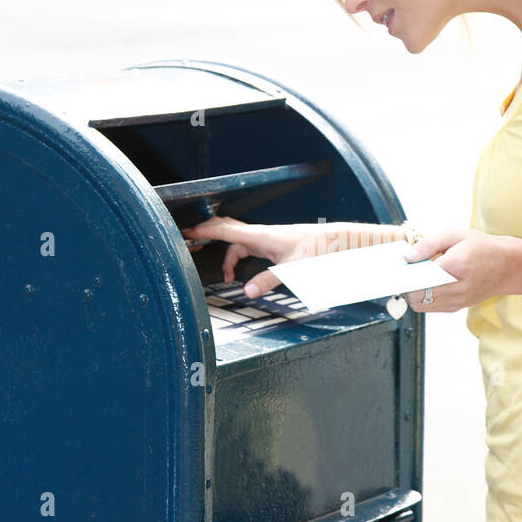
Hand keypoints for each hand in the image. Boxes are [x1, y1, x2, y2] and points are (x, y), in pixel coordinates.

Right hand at [180, 215, 332, 296]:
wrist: (335, 242)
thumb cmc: (317, 249)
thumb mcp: (293, 267)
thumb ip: (269, 280)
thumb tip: (248, 291)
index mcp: (261, 236)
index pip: (226, 230)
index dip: (204, 230)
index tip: (187, 230)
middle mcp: (261, 234)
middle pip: (227, 230)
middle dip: (207, 235)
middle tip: (190, 242)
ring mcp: (266, 238)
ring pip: (237, 242)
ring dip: (227, 256)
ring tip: (227, 276)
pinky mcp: (272, 244)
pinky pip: (246, 248)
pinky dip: (238, 258)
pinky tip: (240, 273)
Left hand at [400, 228, 521, 312]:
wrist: (509, 266)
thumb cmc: (482, 247)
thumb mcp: (455, 235)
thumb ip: (428, 244)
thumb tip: (407, 257)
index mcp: (454, 266)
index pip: (419, 279)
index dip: (403, 277)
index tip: (396, 270)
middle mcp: (456, 287)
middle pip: (416, 295)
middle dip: (405, 285)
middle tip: (404, 273)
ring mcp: (458, 300)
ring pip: (421, 305)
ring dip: (412, 293)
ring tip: (415, 278)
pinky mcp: (458, 307)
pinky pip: (431, 308)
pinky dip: (423, 299)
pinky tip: (427, 285)